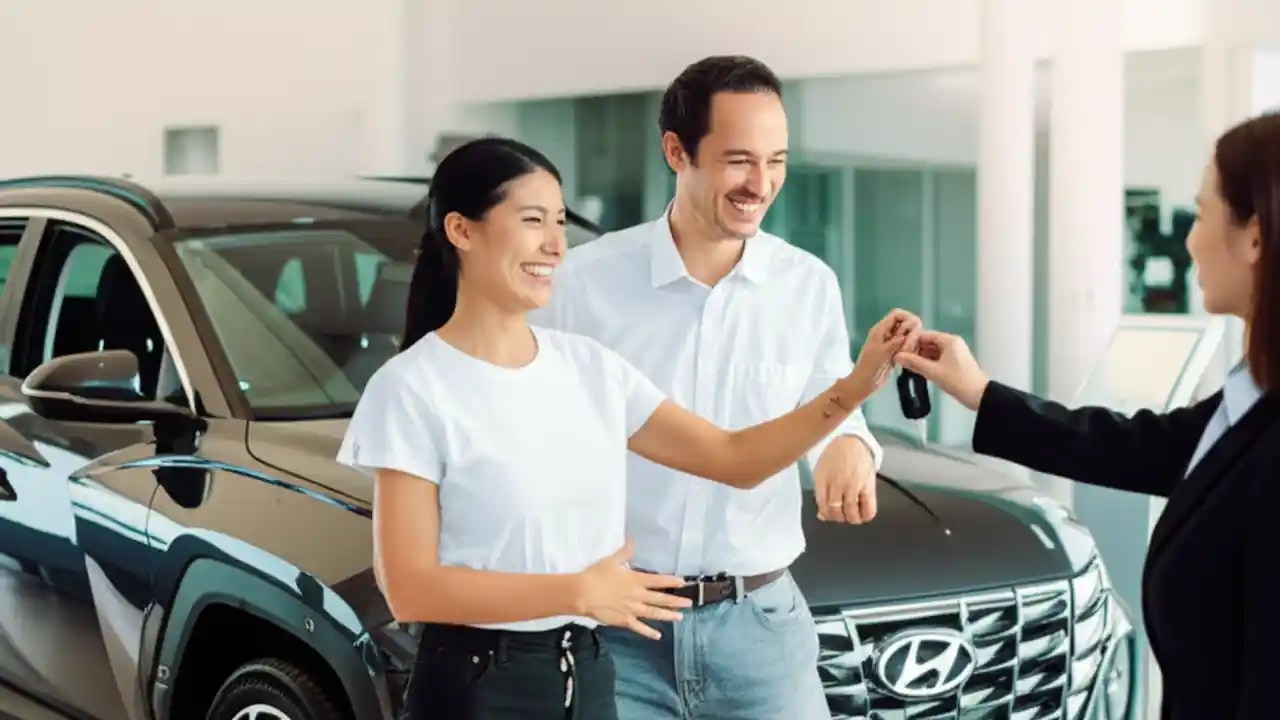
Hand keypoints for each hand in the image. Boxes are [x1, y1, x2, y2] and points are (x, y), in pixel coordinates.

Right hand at [573, 540, 691, 639]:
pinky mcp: (624, 621)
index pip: (658, 580)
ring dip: (668, 615)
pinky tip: (658, 635)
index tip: (683, 583)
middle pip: (661, 599)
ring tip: (680, 617)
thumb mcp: (611, 560)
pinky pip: (639, 627)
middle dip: (676, 601)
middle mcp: (638, 595)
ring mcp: (633, 609)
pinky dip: (649, 632)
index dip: (672, 581)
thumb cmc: (596, 575)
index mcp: (636, 579)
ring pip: (654, 613)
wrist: (583, 593)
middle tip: (689, 603)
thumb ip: (625, 552)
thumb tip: (632, 540)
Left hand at [814, 437, 877, 522]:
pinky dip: (865, 516)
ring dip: (851, 519)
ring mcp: (853, 485)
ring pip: (851, 513)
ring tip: (851, 516)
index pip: (823, 507)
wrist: (851, 439)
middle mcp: (837, 483)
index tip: (829, 515)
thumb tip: (822, 516)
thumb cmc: (834, 456)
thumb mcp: (821, 472)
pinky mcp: (868, 485)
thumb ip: (820, 494)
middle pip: (836, 512)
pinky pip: (868, 508)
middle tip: (841, 515)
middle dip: (838, 518)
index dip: (826, 515)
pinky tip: (863, 515)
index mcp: (822, 480)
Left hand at [844, 309, 921, 399]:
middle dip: (910, 331)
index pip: (897, 314)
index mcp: (880, 329)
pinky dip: (909, 347)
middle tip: (909, 345)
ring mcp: (889, 343)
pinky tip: (910, 355)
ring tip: (909, 351)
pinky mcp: (893, 352)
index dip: (907, 319)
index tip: (913, 331)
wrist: (865, 382)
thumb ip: (898, 339)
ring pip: (905, 334)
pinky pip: (904, 344)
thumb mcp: (884, 351)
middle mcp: (885, 333)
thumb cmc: (872, 366)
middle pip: (903, 323)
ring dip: (910, 340)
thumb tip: (912, 331)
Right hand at [894, 330, 989, 409]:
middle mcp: (952, 343)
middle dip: (915, 350)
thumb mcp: (933, 372)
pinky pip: (938, 358)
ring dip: (921, 358)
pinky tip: (919, 370)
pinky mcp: (955, 362)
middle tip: (901, 359)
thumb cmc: (957, 380)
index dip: (911, 342)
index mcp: (949, 340)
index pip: (924, 335)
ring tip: (907, 365)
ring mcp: (954, 352)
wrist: (979, 395)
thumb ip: (914, 363)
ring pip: (932, 351)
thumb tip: (897, 356)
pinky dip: (929, 362)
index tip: (899, 350)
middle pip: (928, 342)